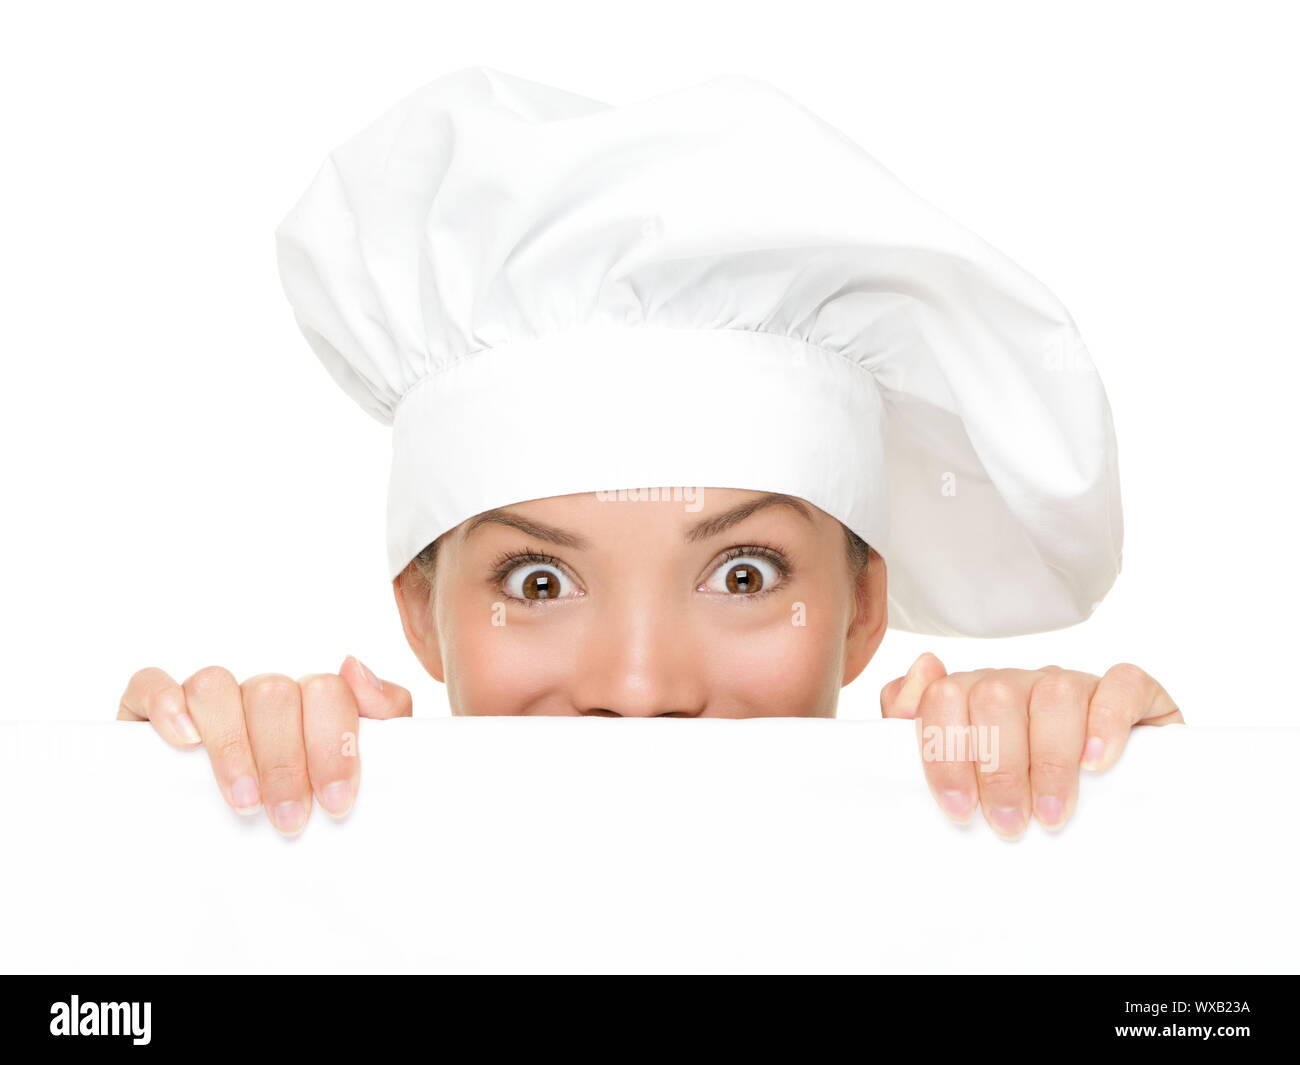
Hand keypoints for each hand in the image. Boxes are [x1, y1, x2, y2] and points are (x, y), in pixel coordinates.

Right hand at [117, 656, 412, 835]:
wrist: (218, 847)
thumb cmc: (302, 802)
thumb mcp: (352, 765)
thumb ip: (381, 713)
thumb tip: (355, 667)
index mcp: (308, 700)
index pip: (327, 692)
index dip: (334, 745)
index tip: (336, 801)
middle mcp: (258, 692)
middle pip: (274, 694)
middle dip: (286, 762)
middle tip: (290, 819)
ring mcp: (205, 698)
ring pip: (216, 686)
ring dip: (232, 745)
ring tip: (243, 801)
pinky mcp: (148, 708)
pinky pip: (150, 683)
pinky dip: (167, 705)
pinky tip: (184, 741)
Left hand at [880, 654, 1182, 838]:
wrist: (1111, 802)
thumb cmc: (1018, 787)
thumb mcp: (960, 767)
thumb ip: (916, 720)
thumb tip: (921, 670)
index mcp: (975, 693)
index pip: (944, 697)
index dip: (947, 754)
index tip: (960, 810)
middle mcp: (1022, 683)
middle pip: (995, 696)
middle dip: (998, 768)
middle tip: (1008, 823)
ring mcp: (1076, 684)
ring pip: (1055, 692)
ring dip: (1050, 761)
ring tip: (1050, 814)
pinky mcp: (1133, 695)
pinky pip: (1121, 685)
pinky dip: (1107, 723)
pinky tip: (1097, 763)